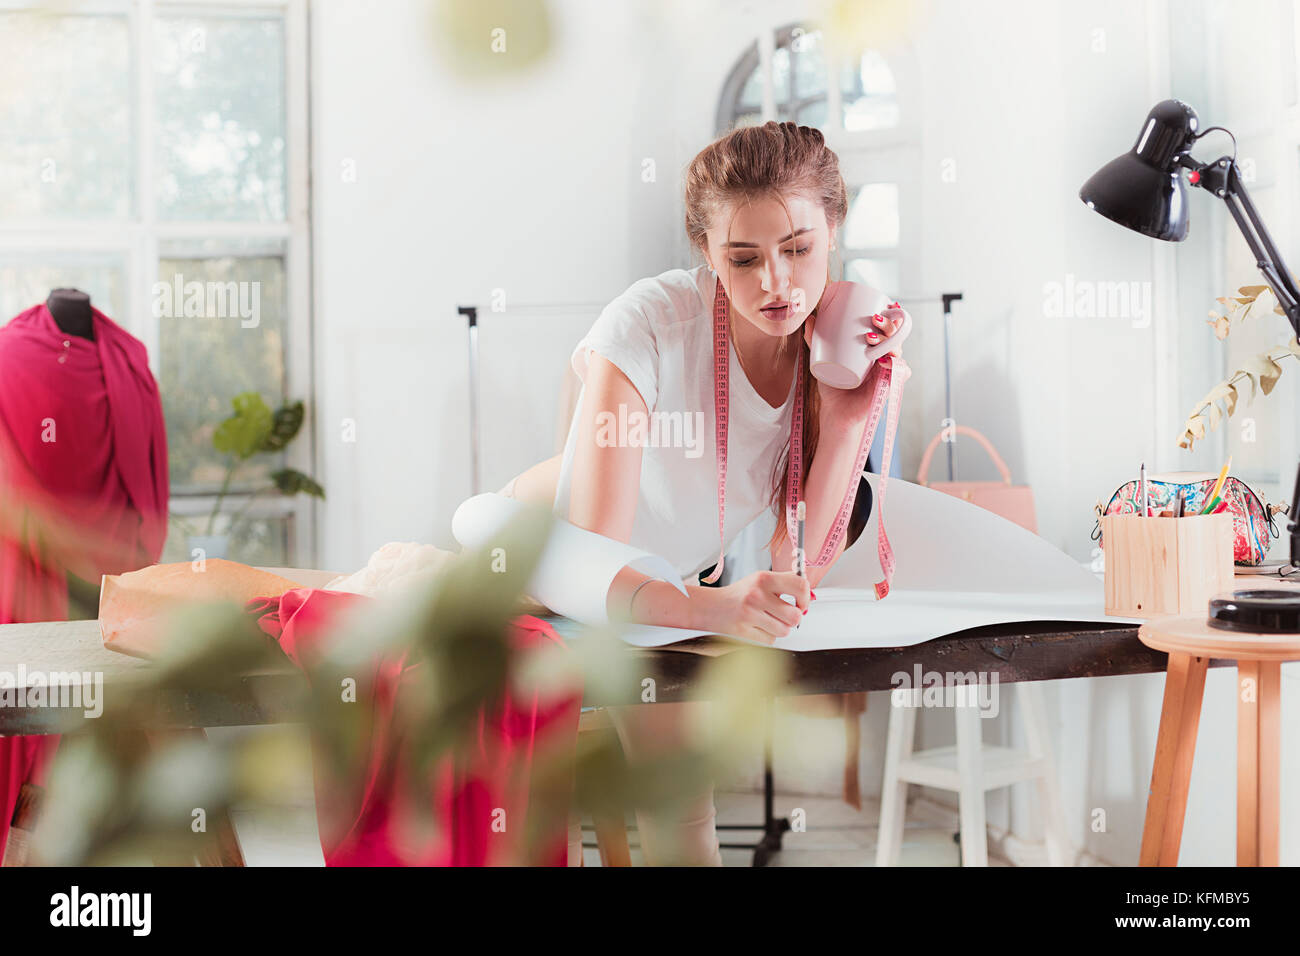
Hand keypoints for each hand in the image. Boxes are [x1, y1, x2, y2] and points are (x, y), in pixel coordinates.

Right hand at [690, 570, 811, 644]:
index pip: (799, 586)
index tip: (801, 602)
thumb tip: (810, 595)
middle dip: (793, 619)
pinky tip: (756, 628)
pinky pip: (770, 641)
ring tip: (767, 621)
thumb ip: (785, 584)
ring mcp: (750, 614)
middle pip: (795, 616)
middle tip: (784, 615)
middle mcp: (757, 595)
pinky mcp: (744, 631)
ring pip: (784, 631)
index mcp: (763, 579)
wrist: (710, 606)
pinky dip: (767, 637)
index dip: (805, 598)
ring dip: (779, 629)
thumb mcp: (760, 581)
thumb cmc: (738, 595)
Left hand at [803, 301, 907, 424]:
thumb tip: (809, 319)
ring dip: (890, 341)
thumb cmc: (833, 386)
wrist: (836, 413)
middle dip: (889, 324)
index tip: (887, 304)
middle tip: (874, 320)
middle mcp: (883, 357)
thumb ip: (815, 341)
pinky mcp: (889, 385)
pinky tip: (884, 361)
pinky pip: (902, 372)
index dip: (892, 315)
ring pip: (898, 350)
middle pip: (895, 335)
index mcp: (873, 348)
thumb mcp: (822, 360)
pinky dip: (896, 365)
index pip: (887, 327)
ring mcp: (887, 370)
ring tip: (871, 339)